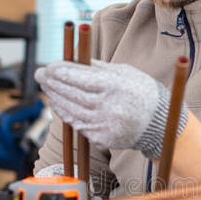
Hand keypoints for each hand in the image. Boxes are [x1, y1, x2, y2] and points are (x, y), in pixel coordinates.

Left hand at [35, 59, 187, 158]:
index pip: (77, 77)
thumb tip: (72, 61)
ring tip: (48, 89)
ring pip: (70, 111)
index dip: (60, 72)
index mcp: (112, 86)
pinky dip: (66, 115)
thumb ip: (97, 68)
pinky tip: (60, 106)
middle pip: (70, 94)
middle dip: (52, 83)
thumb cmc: (141, 92)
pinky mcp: (101, 138)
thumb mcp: (123, 72)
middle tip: (40, 75)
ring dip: (56, 99)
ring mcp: (103, 124)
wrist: (160, 123)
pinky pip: (77, 125)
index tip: (48, 67)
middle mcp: (106, 106)